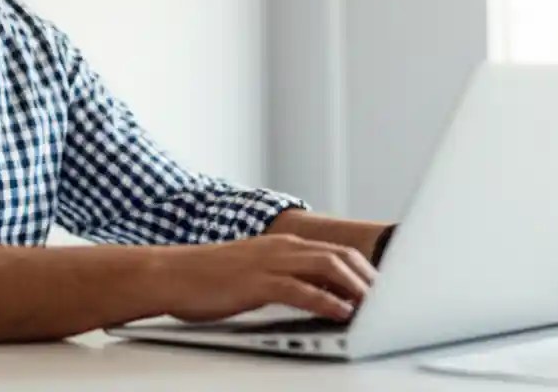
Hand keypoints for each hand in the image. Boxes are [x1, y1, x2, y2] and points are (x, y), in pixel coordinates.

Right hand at [145, 234, 376, 322]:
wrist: (170, 273)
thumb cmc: (208, 278)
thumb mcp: (255, 274)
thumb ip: (287, 279)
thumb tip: (319, 297)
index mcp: (283, 244)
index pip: (336, 252)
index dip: (364, 270)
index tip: (382, 291)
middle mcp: (282, 247)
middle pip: (341, 256)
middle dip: (369, 279)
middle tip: (388, 302)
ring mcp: (269, 261)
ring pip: (327, 267)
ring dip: (355, 288)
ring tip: (373, 308)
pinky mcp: (257, 281)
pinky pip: (301, 289)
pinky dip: (326, 301)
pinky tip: (340, 313)